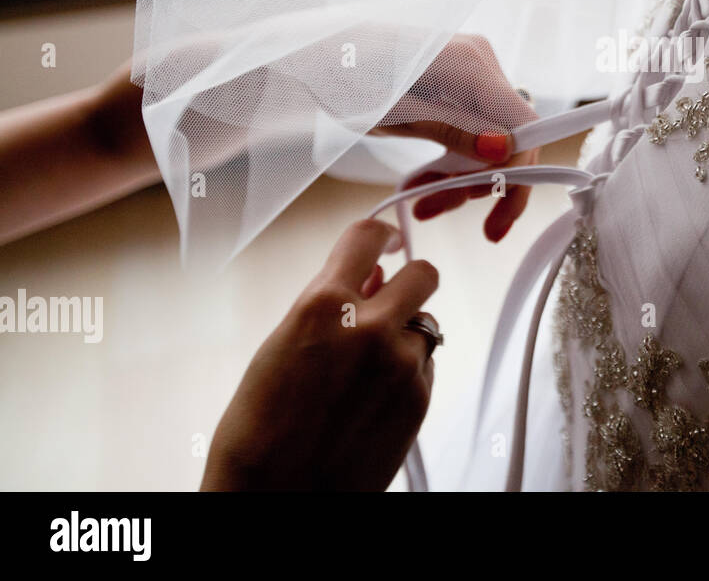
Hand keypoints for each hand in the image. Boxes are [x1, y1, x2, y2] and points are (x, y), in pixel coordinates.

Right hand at [200, 219, 439, 490]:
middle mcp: (371, 328)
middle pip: (424, 272)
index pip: (369, 237)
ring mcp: (402, 364)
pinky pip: (425, 365)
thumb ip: (331, 305)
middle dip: (408, 281)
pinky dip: (407, 372)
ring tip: (365, 370)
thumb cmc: (259, 428)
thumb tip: (372, 277)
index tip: (385, 241)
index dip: (380, 235)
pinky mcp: (420, 399)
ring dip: (404, 335)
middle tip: (389, 298)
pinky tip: (372, 399)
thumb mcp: (283, 346)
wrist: (273, 498)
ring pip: (426, 325)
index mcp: (323, 305)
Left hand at [370, 34, 539, 241]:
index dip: (519, 177)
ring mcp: (472, 69)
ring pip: (488, 138)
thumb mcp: (398, 114)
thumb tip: (503, 149)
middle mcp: (481, 61)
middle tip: (434, 209)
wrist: (319, 54)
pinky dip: (451, 157)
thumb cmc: (350, 76)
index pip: (523, 128)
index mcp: (471, 65)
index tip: (498, 218)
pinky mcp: (459, 80)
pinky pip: (472, 127)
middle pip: (506, 137)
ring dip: (458, 176)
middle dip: (475, 182)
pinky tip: (422, 180)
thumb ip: (455, 131)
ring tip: (420, 199)